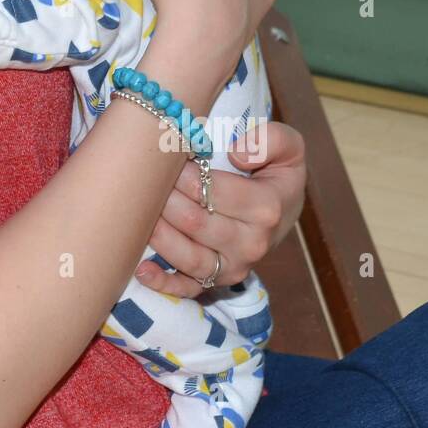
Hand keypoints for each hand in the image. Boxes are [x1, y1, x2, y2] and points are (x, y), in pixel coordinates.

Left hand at [134, 120, 306, 296]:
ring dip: (158, 233)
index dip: (184, 173)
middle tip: (148, 178)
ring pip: (187, 256)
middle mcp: (252, 243)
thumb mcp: (288, 146)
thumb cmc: (275, 171)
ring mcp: (234, 266)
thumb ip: (270, 140)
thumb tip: (237, 154)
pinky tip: (142, 270)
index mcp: (266, 207)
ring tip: (139, 208)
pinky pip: (189, 288)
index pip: (212, 191)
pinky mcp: (217, 279)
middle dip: (165, 197)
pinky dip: (164, 283)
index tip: (168, 156)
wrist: (282, 207)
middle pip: (194, 222)